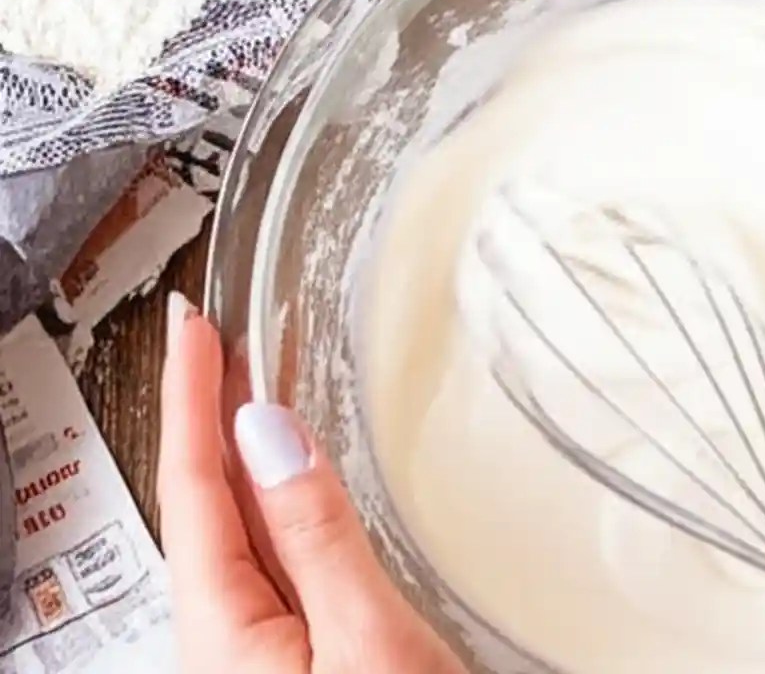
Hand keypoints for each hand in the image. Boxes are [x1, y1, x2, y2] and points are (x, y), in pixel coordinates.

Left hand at [159, 292, 464, 672]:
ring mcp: (255, 653)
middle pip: (206, 503)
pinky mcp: (293, 661)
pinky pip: (268, 559)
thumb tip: (274, 436)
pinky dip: (274, 501)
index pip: (193, 486)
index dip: (191, 398)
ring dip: (244, 453)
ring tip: (248, 392)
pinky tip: (289, 483)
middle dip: (208, 413)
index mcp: (224, 630)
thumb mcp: (367, 638)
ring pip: (238, 530)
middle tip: (215, 341)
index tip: (193, 329)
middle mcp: (224, 641)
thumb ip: (317, 538)